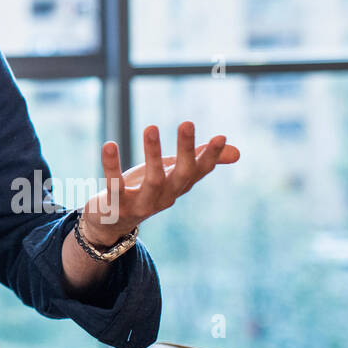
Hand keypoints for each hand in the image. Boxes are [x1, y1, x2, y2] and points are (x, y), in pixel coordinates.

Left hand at [80, 121, 240, 244]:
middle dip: (186, 150)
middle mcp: (165, 197)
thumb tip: (237, 151)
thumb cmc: (144, 191)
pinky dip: (112, 165)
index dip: (211, 156)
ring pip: (153, 181)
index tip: (220, 136)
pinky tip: (109, 144)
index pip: (199, 171)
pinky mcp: (116, 206)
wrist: (110, 225)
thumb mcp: (171, 174)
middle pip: (181, 175)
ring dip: (153, 154)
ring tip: (151, 127)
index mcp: (177, 187)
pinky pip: (114, 185)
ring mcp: (141, 204)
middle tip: (187, 122)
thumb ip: (199, 161)